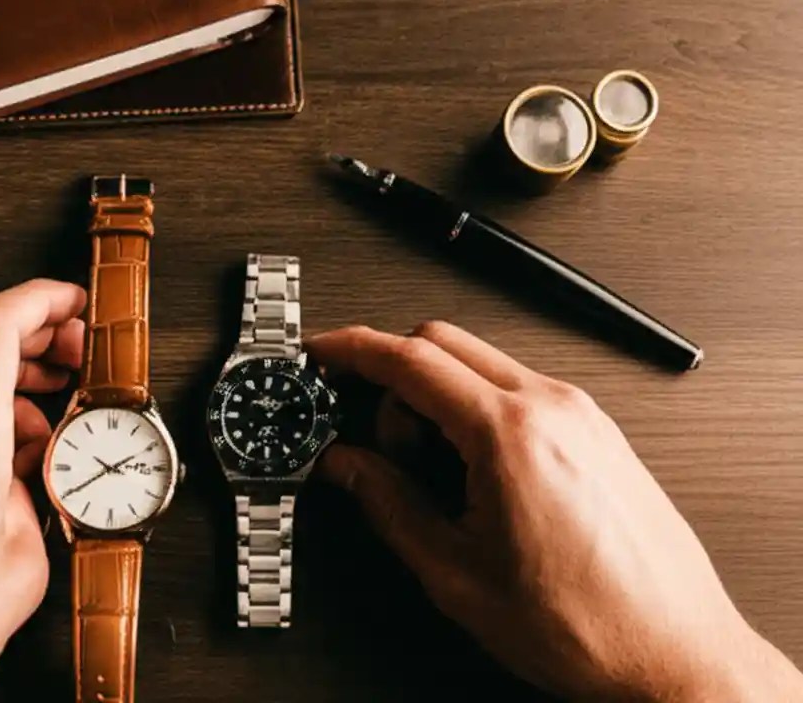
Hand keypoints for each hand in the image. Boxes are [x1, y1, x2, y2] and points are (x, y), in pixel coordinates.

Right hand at [308, 322, 802, 701]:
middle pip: (441, 342)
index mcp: (509, 436)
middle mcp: (552, 409)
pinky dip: (476, 410)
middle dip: (391, 377)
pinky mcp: (597, 432)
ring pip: (479, 363)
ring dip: (437, 397)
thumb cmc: (586, 625)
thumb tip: (345, 467)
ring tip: (432, 474)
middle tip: (376, 443)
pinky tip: (472, 473)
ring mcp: (581, 415)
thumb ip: (387, 504)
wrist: (673, 652)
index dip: (350, 349)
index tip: (321, 353)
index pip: (409, 359)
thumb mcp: (455, 573)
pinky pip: (517, 389)